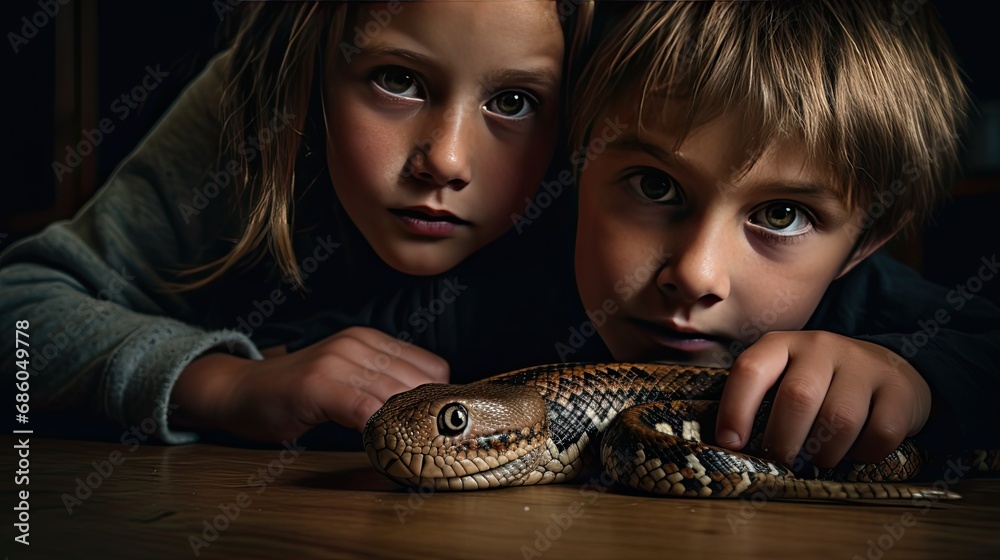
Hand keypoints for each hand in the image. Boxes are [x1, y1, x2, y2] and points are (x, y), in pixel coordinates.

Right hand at [171, 326, 448, 441]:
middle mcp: (358, 343)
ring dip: (405, 427)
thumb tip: (430, 414)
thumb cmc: (297, 394)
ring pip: (396, 396)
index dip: (438, 401)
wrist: (239, 390)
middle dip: (426, 418)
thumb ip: (384, 384)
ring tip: (405, 449)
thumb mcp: (348, 378)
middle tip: (427, 446)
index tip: (437, 427)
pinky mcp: (318, 383)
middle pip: (420, 384)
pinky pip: (365, 409)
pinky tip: (378, 444)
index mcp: (371, 339)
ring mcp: (337, 360)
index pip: (433, 368)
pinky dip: (378, 430)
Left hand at [714, 330, 930, 467]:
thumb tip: (731, 447)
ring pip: (839, 419)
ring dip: (824, 453)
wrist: (889, 369)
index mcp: (782, 344)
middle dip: (783, 441)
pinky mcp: (899, 388)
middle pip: (797, 397)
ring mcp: (863, 364)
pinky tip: (857, 451)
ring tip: (820, 458)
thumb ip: (760, 400)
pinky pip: (880, 432)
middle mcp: (821, 346)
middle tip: (780, 462)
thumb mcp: (785, 377)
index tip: (731, 444)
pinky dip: (865, 454)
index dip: (736, 409)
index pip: (751, 369)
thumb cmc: (822, 383)